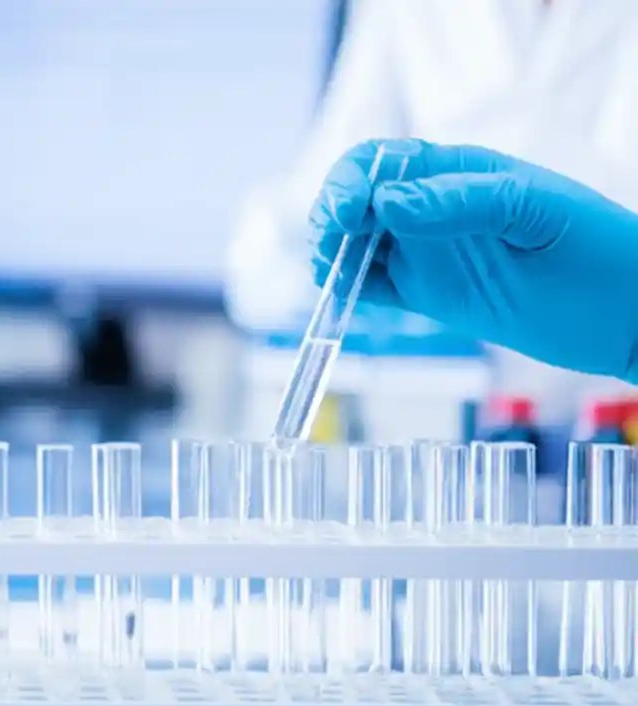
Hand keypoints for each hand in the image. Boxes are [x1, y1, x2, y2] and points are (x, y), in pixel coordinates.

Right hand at [310, 139, 637, 381]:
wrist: (625, 315)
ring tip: (327, 270)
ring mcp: (426, 253)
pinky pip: (371, 286)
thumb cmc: (596, 248)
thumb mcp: (534, 211)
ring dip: (331, 250)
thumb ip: (462, 203)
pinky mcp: (426, 295)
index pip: (382, 161)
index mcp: (456, 172)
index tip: (348, 210)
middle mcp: (432, 209)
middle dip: (331, 214)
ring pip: (356, 243)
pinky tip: (336, 291)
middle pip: (357, 200)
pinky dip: (345, 287)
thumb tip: (389, 203)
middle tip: (330, 242)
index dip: (353, 179)